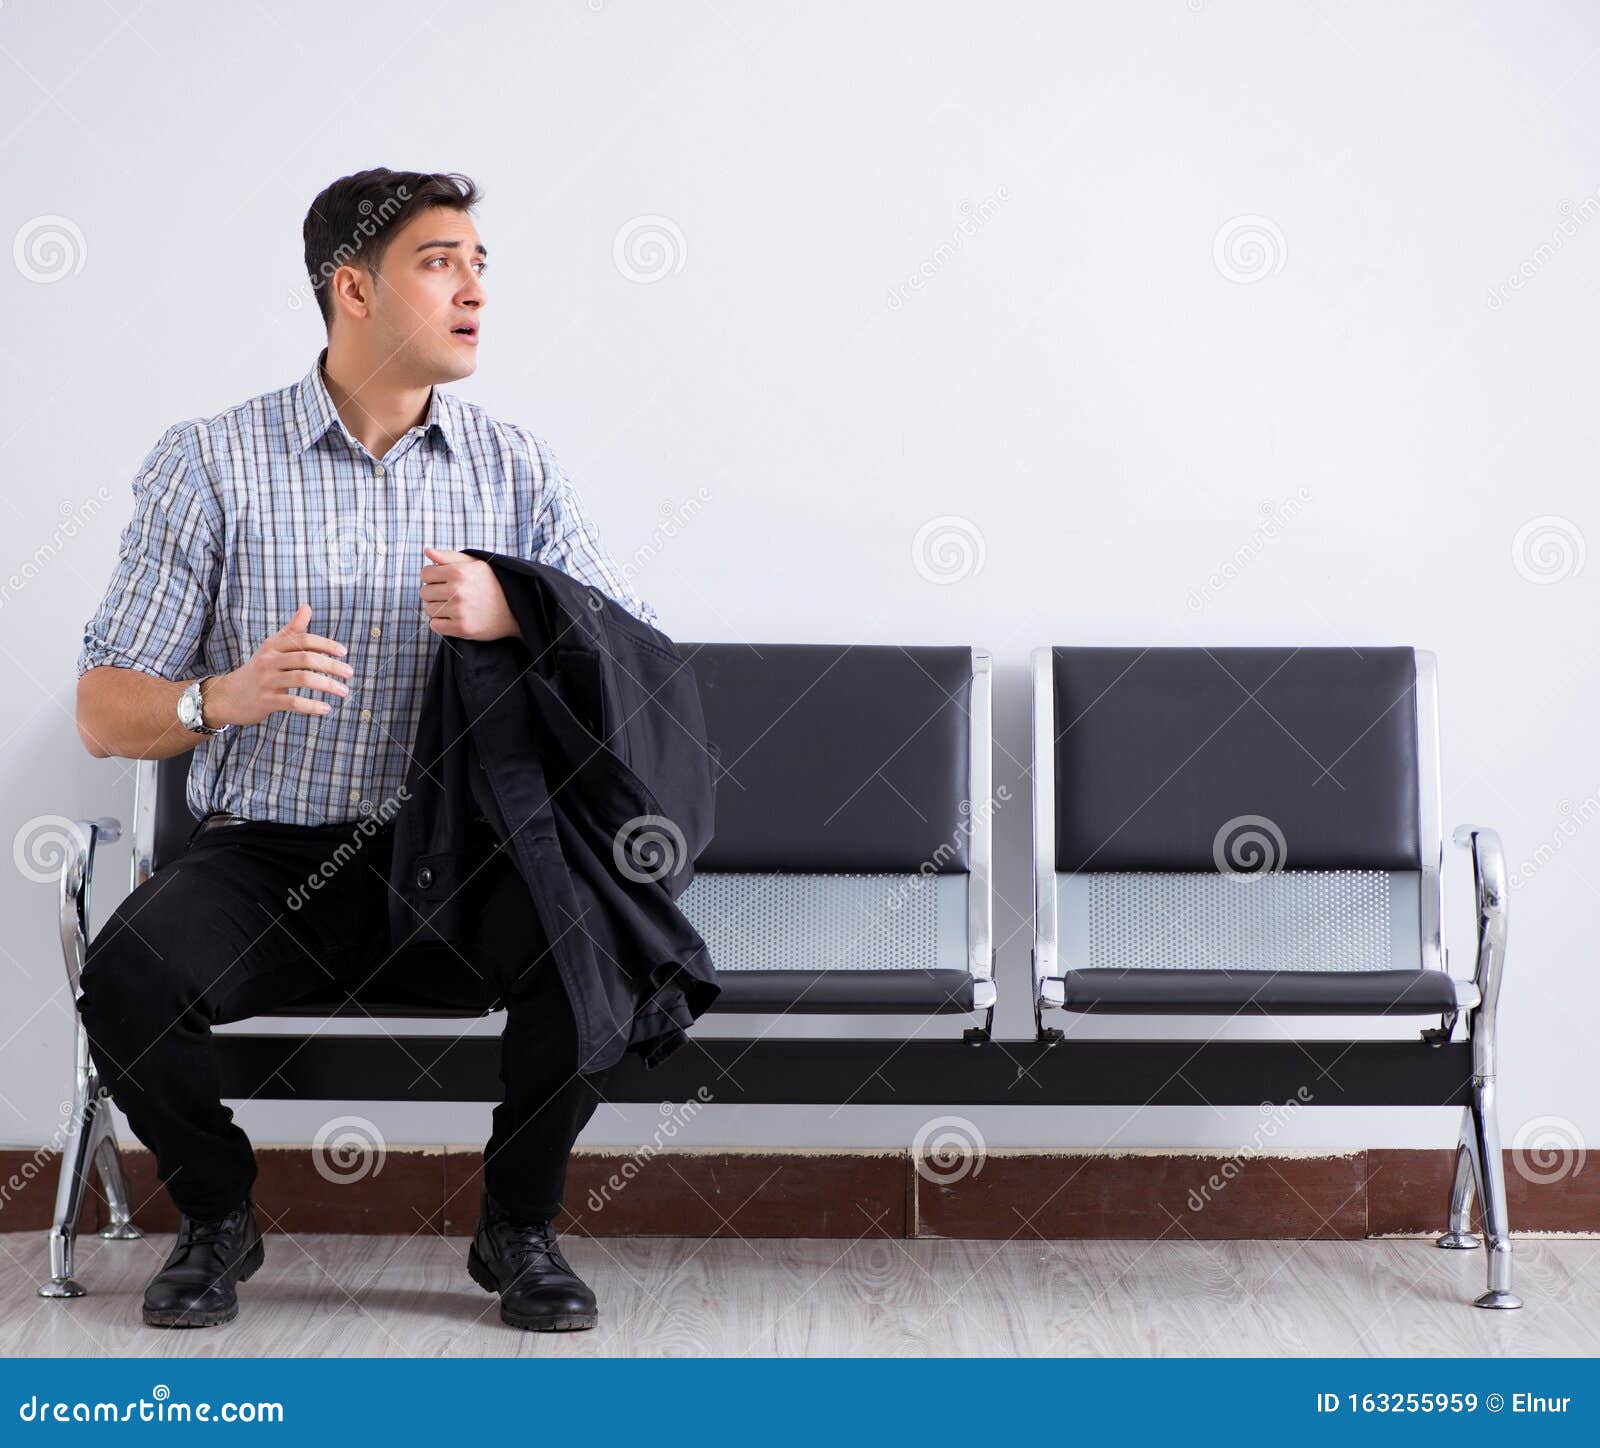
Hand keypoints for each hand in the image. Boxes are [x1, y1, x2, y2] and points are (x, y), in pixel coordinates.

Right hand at [206, 604, 354, 725]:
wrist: (227, 696)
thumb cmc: (258, 669)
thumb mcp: (272, 647)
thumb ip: (292, 630)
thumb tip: (307, 607)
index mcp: (273, 645)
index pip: (304, 640)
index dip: (326, 645)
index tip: (344, 652)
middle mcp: (269, 660)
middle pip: (306, 658)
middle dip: (331, 666)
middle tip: (350, 673)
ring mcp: (266, 680)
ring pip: (302, 679)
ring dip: (327, 685)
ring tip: (344, 691)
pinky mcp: (265, 700)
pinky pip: (292, 702)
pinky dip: (311, 705)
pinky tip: (326, 709)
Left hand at [420, 546, 521, 640]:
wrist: (515, 609)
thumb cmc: (492, 584)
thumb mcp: (475, 564)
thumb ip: (449, 556)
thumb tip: (427, 551)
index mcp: (458, 572)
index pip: (425, 574)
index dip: (432, 577)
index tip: (443, 581)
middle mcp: (457, 591)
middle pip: (425, 593)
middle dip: (434, 593)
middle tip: (451, 595)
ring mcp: (459, 611)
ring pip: (429, 610)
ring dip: (438, 609)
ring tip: (455, 607)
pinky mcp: (462, 628)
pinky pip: (435, 626)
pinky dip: (441, 623)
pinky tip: (454, 618)